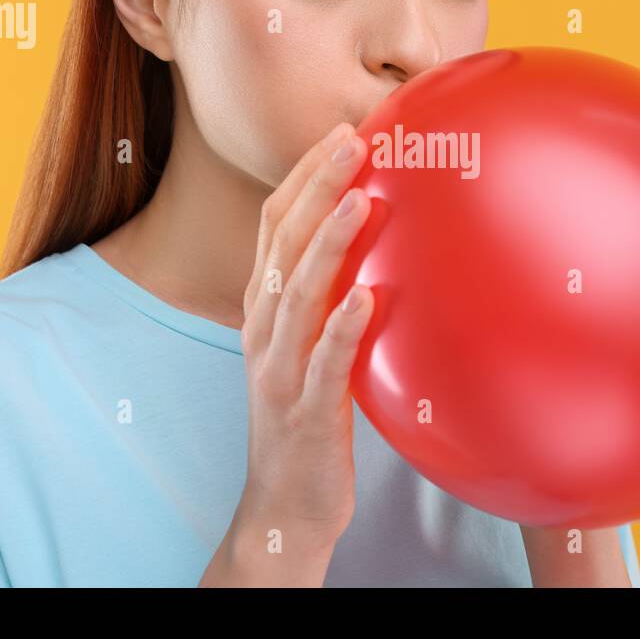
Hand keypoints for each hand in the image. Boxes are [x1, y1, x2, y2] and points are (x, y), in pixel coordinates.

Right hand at [214, 121, 373, 583]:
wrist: (283, 506)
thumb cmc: (306, 419)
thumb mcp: (309, 347)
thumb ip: (328, 297)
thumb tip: (376, 244)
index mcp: (264, 309)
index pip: (275, 226)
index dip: (304, 176)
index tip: (343, 132)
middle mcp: (263, 330)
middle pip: (283, 244)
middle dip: (315, 187)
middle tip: (354, 138)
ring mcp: (279, 371)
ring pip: (298, 294)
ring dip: (329, 243)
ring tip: (361, 196)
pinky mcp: (305, 413)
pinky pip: (324, 364)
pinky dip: (343, 328)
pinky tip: (369, 298)